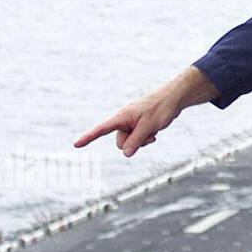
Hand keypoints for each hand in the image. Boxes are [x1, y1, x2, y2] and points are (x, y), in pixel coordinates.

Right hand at [75, 67, 216, 157]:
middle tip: (150, 134)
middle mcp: (124, 120)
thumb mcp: (149, 126)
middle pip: (121, 142)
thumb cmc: (161, 108)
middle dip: (134, 143)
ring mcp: (132, 123)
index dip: (89, 138)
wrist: (175, 97)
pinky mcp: (139, 125)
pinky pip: (138, 138)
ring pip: (131, 142)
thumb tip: (126, 154)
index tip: (76, 145)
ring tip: (154, 130)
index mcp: (122, 117)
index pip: (102, 129)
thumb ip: (137, 140)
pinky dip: (146, 138)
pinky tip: (156, 130)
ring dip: (142, 141)